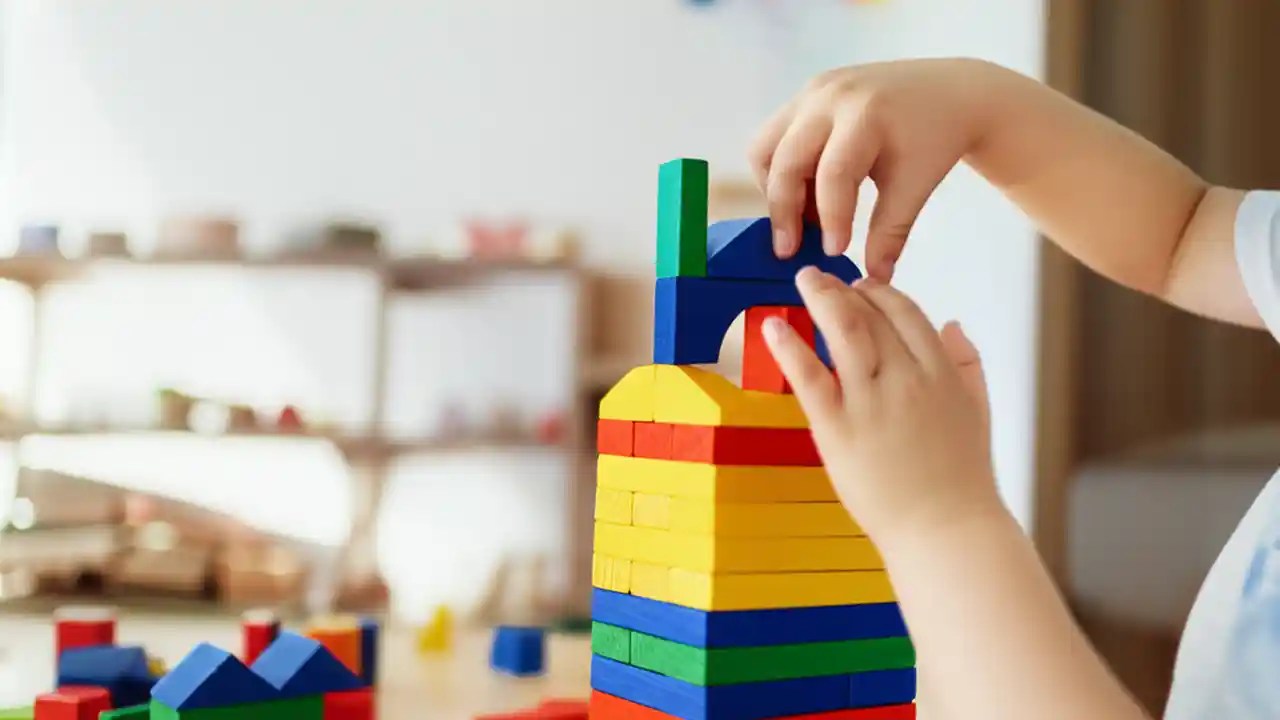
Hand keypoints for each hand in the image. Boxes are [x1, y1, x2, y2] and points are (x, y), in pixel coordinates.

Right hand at [749, 58, 1009, 278]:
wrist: (950, 92)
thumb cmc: (935, 137)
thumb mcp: (916, 185)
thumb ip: (891, 232)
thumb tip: (872, 279)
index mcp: (865, 114)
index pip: (834, 174)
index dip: (830, 217)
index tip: (833, 252)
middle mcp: (829, 97)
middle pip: (785, 160)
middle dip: (784, 211)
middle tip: (791, 250)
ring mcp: (811, 91)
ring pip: (765, 147)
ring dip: (775, 188)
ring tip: (803, 217)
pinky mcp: (805, 95)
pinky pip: (774, 137)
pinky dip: (781, 170)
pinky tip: (808, 193)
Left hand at [763, 267, 1000, 545]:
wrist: (946, 530)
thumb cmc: (960, 478)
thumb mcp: (976, 410)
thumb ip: (966, 363)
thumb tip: (951, 325)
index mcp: (941, 373)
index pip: (906, 313)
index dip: (879, 292)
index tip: (860, 284)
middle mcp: (907, 379)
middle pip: (872, 315)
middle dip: (844, 288)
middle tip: (821, 277)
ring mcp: (872, 403)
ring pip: (844, 332)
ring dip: (821, 298)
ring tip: (803, 280)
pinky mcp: (838, 429)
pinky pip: (809, 377)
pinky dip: (789, 347)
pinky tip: (773, 326)